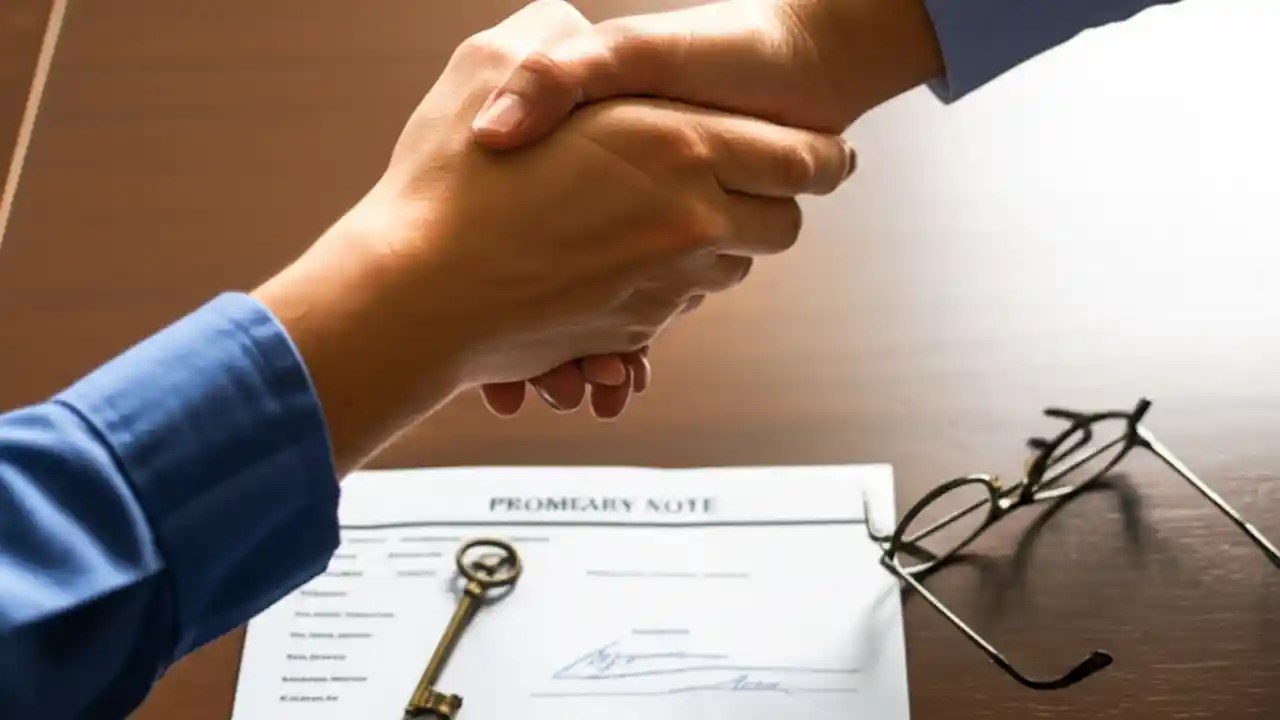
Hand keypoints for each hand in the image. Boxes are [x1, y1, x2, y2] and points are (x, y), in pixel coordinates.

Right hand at [252, 0, 853, 471]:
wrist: (412, 294)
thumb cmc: (449, 176)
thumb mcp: (493, 60)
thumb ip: (561, 44)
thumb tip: (581, 36)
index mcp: (679, 144)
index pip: (803, 160)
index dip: (821, 159)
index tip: (828, 157)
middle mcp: (690, 222)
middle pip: (780, 228)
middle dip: (767, 210)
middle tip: (741, 190)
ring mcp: (665, 285)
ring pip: (728, 274)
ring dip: (710, 254)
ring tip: (660, 226)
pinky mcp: (632, 332)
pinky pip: (676, 317)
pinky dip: (660, 299)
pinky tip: (612, 271)